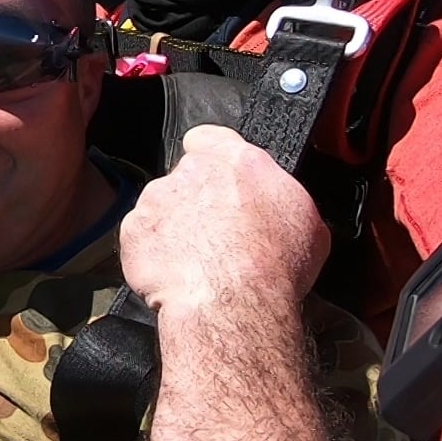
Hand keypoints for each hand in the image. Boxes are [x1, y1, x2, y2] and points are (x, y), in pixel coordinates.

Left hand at [120, 124, 329, 313]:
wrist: (233, 302)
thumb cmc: (273, 265)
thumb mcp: (308, 224)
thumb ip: (282, 199)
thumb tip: (280, 206)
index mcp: (237, 160)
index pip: (211, 137)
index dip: (212, 158)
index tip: (219, 180)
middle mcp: (192, 171)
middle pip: (187, 178)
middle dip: (197, 202)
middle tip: (216, 236)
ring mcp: (157, 199)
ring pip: (161, 207)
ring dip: (173, 227)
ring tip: (197, 262)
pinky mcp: (133, 230)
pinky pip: (140, 237)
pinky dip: (152, 253)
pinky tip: (176, 273)